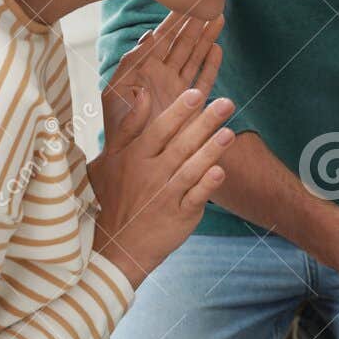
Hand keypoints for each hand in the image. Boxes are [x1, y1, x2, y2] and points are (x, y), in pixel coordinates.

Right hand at [88, 87, 236, 287]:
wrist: (115, 245)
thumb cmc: (113, 196)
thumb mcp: (109, 159)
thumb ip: (128, 126)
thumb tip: (143, 93)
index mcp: (134, 158)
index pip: (159, 130)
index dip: (178, 112)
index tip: (196, 94)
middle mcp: (150, 175)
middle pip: (181, 145)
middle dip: (204, 123)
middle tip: (227, 103)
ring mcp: (166, 196)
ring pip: (191, 169)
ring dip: (211, 151)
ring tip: (229, 133)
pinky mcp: (179, 216)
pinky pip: (195, 198)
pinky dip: (206, 186)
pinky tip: (220, 171)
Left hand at [102, 11, 223, 142]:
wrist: (134, 170)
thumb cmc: (118, 137)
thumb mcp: (117, 103)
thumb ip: (131, 68)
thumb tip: (146, 45)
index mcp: (140, 72)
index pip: (158, 41)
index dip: (171, 22)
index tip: (184, 3)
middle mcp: (159, 77)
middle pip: (179, 44)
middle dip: (193, 23)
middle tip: (207, 0)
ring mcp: (175, 89)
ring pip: (193, 57)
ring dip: (205, 39)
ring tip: (218, 18)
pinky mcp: (189, 104)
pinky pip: (202, 79)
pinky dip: (210, 65)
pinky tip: (217, 49)